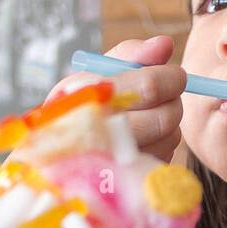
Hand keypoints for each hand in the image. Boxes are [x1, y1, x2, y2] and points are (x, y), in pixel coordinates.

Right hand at [45, 34, 185, 162]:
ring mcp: (116, 164)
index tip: (174, 75)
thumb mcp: (93, 75)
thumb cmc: (79, 107)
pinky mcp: (129, 182)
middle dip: (173, 102)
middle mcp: (101, 134)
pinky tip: (141, 140)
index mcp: (89, 99)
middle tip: (167, 95)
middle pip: (164, 117)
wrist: (52, 156)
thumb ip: (130, 55)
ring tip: (146, 118)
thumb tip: (165, 44)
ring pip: (170, 138)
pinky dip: (161, 145)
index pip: (149, 87)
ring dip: (169, 125)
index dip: (170, 78)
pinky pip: (165, 157)